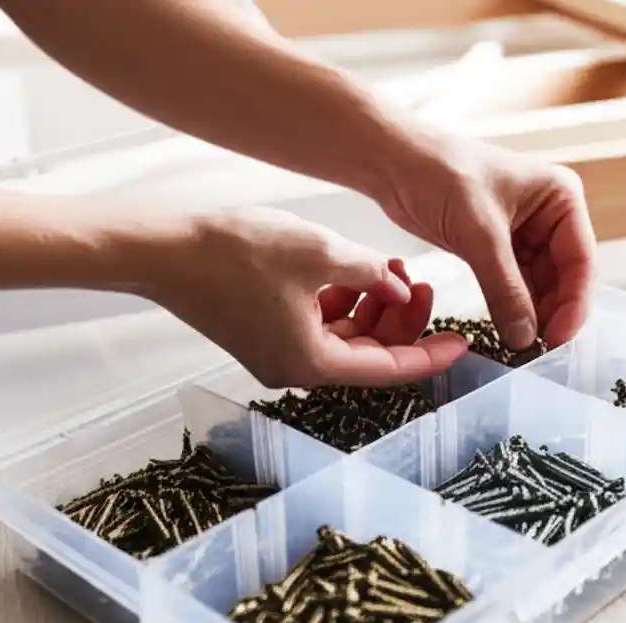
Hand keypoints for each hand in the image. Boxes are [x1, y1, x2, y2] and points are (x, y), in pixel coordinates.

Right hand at [150, 207, 467, 387]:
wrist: (163, 249)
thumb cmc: (233, 251)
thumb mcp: (319, 253)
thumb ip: (370, 275)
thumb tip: (398, 290)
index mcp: (312, 363)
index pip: (389, 369)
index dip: (430, 355)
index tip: (463, 342)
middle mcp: (294, 369)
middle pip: (367, 355)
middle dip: (398, 321)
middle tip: (419, 281)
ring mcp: (274, 353)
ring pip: (342, 339)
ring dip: (369, 308)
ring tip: (386, 268)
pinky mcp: (259, 333)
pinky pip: (315, 327)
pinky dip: (338, 303)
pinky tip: (349, 270)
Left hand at [374, 138, 595, 350]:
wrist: (395, 163)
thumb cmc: (440, 174)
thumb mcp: (478, 234)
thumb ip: (505, 288)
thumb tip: (525, 338)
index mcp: (560, 198)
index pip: (580, 260)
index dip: (574, 303)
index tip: (558, 339)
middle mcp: (550, 215)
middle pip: (564, 277)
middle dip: (552, 313)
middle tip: (537, 351)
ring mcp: (524, 233)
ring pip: (538, 286)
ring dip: (530, 315)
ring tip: (519, 346)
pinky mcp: (497, 248)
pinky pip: (513, 285)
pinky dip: (510, 307)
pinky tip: (505, 330)